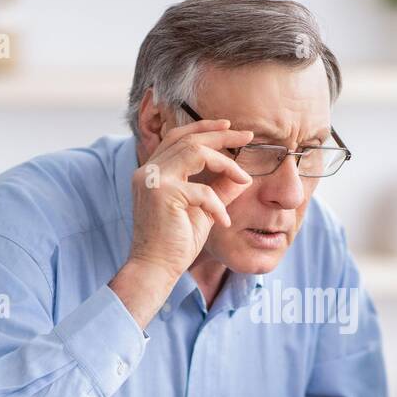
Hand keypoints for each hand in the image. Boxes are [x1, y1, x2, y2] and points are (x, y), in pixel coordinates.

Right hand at [128, 117, 253, 280]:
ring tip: (243, 178)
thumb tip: (242, 175)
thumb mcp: (203, 211)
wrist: (155, 269)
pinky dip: (217, 205)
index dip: (205, 128)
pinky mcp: (162, 194)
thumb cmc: (176, 243)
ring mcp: (152, 180)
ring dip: (225, 163)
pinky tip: (224, 222)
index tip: (231, 128)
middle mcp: (149, 170)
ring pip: (195, 152)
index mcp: (154, 171)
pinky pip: (202, 190)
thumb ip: (218, 190)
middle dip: (221, 135)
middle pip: (188, 138)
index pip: (179, 137)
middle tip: (248, 136)